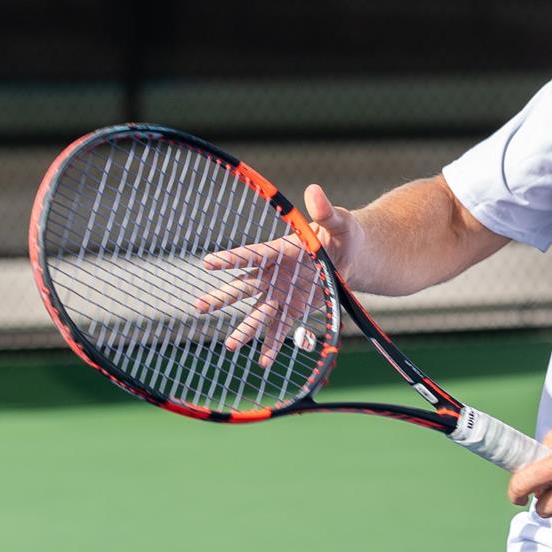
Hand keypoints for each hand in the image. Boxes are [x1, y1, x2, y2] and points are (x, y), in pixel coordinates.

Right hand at [197, 184, 358, 366]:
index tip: (208, 262)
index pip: (251, 254)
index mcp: (279, 250)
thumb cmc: (343, 234)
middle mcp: (273, 274)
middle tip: (199, 306)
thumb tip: (315, 190)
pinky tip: (263, 362)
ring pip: (257, 314)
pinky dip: (273, 346)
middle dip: (222, 297)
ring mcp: (281, 294)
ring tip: (230, 346)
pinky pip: (280, 330)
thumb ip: (327, 211)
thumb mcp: (340, 222)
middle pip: (243, 287)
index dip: (230, 258)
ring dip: (245, 329)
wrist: (353, 257)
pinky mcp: (293, 310)